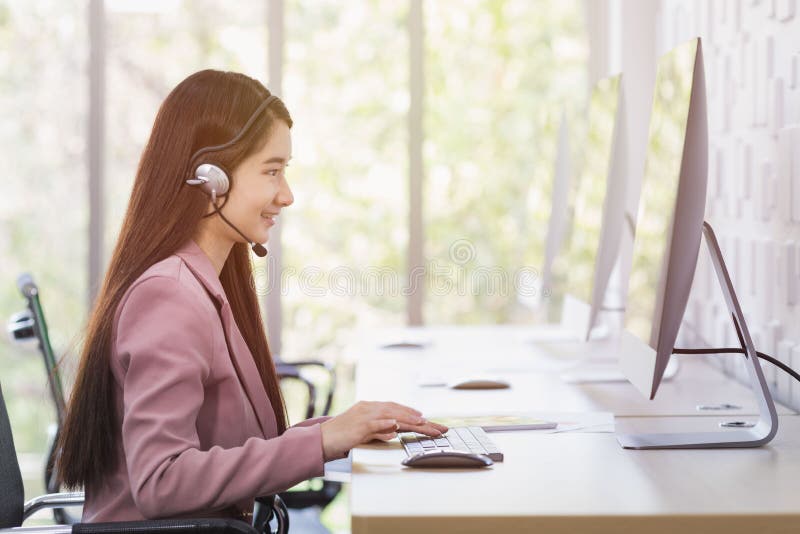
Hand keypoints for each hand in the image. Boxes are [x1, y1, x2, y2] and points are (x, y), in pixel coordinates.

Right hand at [319, 401, 447, 460]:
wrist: (320, 439)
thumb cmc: (340, 437)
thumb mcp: (363, 433)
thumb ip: (378, 431)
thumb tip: (393, 432)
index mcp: (370, 408)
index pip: (396, 408)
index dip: (413, 413)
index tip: (428, 420)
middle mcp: (368, 408)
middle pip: (398, 410)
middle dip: (419, 418)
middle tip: (436, 426)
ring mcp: (363, 416)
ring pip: (391, 414)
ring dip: (408, 419)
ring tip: (424, 423)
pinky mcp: (358, 426)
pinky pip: (375, 424)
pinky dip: (387, 424)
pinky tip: (397, 425)